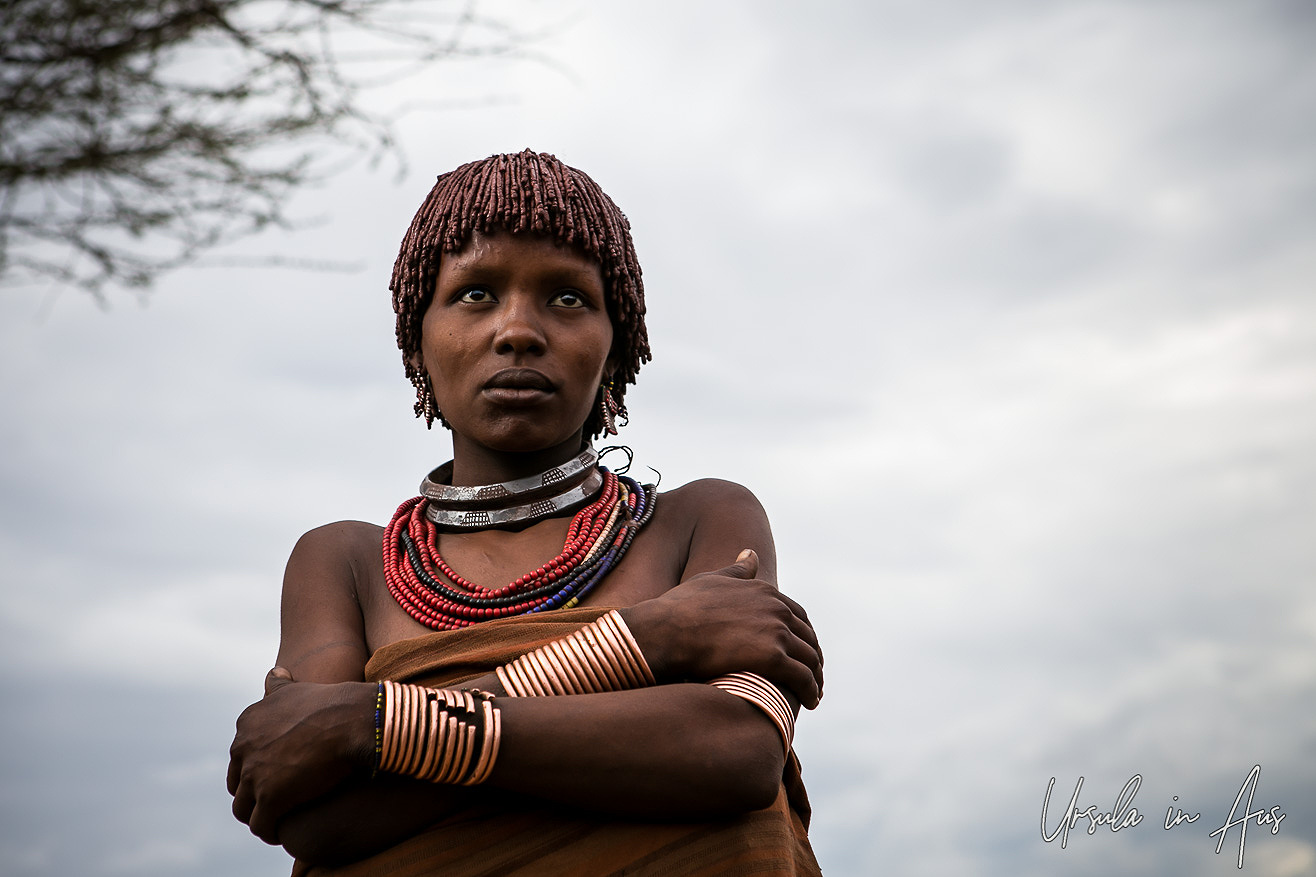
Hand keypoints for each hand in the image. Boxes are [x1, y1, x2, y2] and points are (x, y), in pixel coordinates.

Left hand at [227, 668, 375, 843]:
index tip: (274, 778)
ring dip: (258, 818)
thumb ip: (278, 685)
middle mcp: (243, 748)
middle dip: (252, 796)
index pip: (239, 759)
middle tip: (275, 803)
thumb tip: (273, 672)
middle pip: (237, 785)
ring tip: (277, 821)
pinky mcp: (270, 798)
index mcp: (246, 725)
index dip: (255, 771)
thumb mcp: (296, 687)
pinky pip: (261, 826)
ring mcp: (254, 774)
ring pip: (243, 809)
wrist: (351, 719)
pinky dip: (269, 832)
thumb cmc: (330, 703)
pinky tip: (282, 832)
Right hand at [621, 550, 823, 707]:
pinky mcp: (773, 657)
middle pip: (808, 637)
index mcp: (765, 591)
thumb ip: (737, 570)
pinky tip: (810, 702)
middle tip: (813, 676)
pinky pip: (803, 677)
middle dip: (813, 657)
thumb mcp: (712, 580)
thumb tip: (751, 553)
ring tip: (813, 694)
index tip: (803, 650)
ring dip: (816, 678)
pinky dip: (810, 690)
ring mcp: (776, 632)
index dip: (804, 634)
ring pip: (809, 658)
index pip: (798, 615)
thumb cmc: (681, 608)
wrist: (667, 631)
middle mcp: (776, 608)